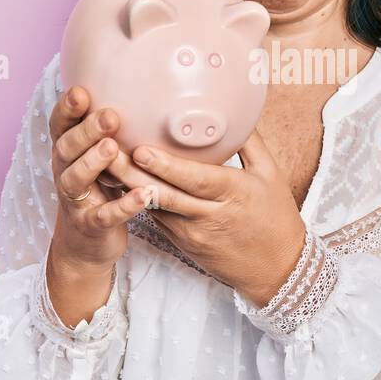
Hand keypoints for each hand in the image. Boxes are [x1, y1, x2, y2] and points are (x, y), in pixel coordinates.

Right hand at [48, 86, 153, 277]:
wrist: (86, 245)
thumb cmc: (98, 190)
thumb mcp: (98, 158)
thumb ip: (104, 131)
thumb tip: (131, 85)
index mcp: (67, 154)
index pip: (60, 127)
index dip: (66, 109)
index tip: (81, 91)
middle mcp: (65, 173)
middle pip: (67, 148)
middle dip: (86, 131)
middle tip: (109, 116)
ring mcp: (76, 201)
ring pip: (76, 179)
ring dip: (94, 162)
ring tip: (113, 148)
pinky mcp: (91, 226)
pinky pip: (104, 216)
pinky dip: (123, 206)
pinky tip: (143, 195)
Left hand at [105, 129, 307, 305]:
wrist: (277, 268)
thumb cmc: (276, 217)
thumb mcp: (271, 175)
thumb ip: (249, 142)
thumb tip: (233, 111)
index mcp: (234, 193)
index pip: (194, 180)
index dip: (166, 167)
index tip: (140, 150)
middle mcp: (209, 215)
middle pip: (164, 195)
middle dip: (131, 174)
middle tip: (104, 151)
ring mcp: (192, 233)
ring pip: (154, 208)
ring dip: (128, 187)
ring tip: (103, 162)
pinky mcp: (182, 244)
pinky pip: (157, 218)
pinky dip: (137, 200)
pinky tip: (120, 182)